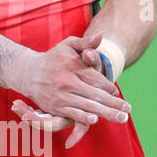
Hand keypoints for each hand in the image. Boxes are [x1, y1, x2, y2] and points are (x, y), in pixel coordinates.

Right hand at [12, 32, 128, 148]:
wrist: (28, 73)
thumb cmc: (53, 58)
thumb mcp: (68, 45)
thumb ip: (85, 43)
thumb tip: (102, 36)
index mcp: (73, 66)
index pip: (95, 78)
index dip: (108, 86)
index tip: (116, 92)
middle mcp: (67, 81)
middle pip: (95, 94)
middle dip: (114, 104)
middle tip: (128, 110)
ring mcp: (61, 95)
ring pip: (87, 106)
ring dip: (106, 113)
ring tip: (120, 118)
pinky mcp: (55, 107)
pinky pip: (72, 113)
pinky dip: (84, 118)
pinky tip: (95, 120)